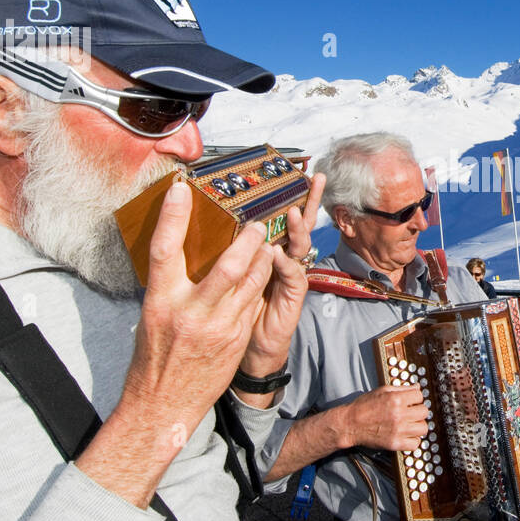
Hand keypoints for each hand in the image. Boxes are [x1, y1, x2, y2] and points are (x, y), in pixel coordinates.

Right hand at [79, 181, 280, 504]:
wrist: (163, 404)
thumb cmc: (153, 356)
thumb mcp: (153, 315)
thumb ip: (169, 286)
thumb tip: (180, 254)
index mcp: (161, 301)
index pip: (164, 249)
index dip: (172, 216)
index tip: (181, 188)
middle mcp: (190, 312)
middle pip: (226, 266)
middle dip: (246, 241)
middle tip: (256, 222)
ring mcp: (217, 328)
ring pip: (250, 283)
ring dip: (263, 258)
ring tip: (268, 240)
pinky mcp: (235, 339)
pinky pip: (253, 302)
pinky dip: (261, 282)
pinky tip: (266, 269)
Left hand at [237, 172, 327, 383]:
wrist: (249, 349)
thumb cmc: (236, 309)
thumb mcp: (228, 274)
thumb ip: (226, 251)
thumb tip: (204, 219)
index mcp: (266, 249)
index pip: (278, 215)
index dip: (287, 194)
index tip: (293, 171)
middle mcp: (282, 258)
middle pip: (298, 223)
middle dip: (308, 200)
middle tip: (314, 179)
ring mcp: (291, 276)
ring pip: (299, 245)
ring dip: (296, 228)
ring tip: (291, 213)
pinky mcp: (293, 296)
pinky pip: (292, 276)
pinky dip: (285, 264)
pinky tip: (278, 254)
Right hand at [342, 385, 428, 451]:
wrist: (350, 424)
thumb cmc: (363, 406)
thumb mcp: (382, 391)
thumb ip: (401, 388)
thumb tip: (417, 387)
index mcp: (396, 399)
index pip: (420, 396)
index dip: (415, 399)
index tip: (411, 402)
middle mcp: (399, 414)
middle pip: (424, 412)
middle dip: (418, 411)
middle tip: (411, 413)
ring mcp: (398, 430)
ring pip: (423, 428)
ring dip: (418, 426)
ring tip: (410, 425)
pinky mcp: (395, 443)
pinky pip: (415, 444)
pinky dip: (413, 440)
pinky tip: (406, 435)